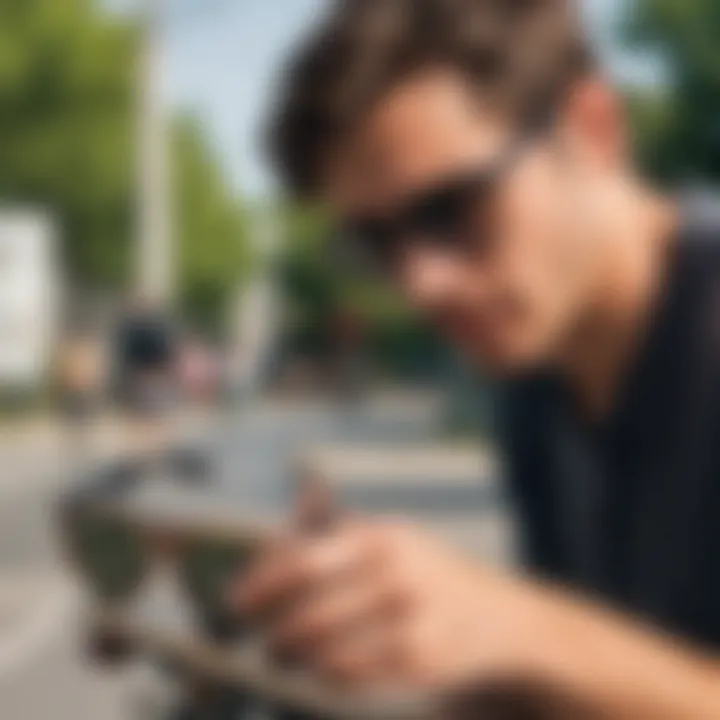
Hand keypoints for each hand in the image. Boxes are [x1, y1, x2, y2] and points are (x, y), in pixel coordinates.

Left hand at [233, 519, 561, 690]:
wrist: (495, 615)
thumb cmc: (420, 568)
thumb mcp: (381, 537)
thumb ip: (322, 536)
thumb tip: (261, 556)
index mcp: (379, 536)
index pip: (302, 563)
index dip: (262, 586)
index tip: (237, 604)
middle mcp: (396, 575)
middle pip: (308, 615)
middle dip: (276, 633)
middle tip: (264, 640)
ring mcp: (411, 621)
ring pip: (326, 653)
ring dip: (295, 659)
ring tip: (286, 656)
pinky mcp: (420, 663)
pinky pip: (352, 678)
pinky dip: (327, 676)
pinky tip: (324, 668)